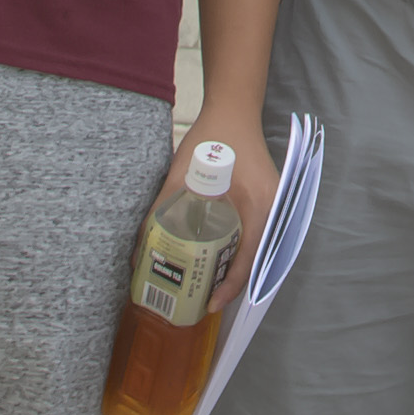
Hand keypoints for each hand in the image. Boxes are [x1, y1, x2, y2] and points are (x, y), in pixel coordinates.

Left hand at [170, 113, 273, 314]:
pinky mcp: (269, 200)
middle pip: (255, 259)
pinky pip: (257, 234)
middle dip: (231, 285)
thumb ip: (161, 210)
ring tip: (210, 288)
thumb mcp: (181, 175)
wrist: (234, 109)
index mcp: (257, 204)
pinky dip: (240, 251)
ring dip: (236, 270)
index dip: (228, 286)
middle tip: (205, 303)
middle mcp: (272, 209)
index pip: (247, 257)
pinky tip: (220, 260)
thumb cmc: (211, 138)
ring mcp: (274, 204)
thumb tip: (139, 251)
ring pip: (257, 249)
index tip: (209, 305)